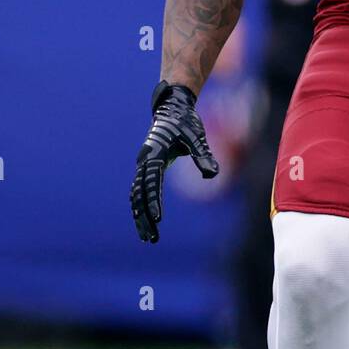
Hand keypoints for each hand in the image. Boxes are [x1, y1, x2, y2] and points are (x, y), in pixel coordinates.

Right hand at [131, 81, 218, 242]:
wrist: (172, 109)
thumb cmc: (185, 123)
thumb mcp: (197, 136)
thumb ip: (203, 155)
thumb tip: (212, 175)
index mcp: (154, 153)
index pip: (152, 182)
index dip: (154, 201)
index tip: (158, 219)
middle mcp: (144, 161)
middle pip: (139, 194)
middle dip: (144, 217)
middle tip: (152, 238)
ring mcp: (143, 165)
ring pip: (136, 195)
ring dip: (140, 216)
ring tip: (148, 238)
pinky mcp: (146, 168)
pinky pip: (139, 191)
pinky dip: (140, 207)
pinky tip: (146, 223)